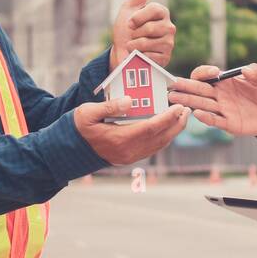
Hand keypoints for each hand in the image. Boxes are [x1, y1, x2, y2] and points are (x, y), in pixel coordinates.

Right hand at [74, 96, 188, 165]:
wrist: (69, 150)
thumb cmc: (78, 128)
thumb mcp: (88, 112)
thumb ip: (110, 106)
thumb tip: (129, 100)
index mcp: (119, 138)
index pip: (151, 128)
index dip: (167, 118)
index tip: (179, 107)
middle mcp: (128, 150)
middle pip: (160, 138)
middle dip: (176, 124)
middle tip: (187, 110)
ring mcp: (129, 156)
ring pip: (158, 145)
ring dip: (172, 132)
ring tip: (181, 117)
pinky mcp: (129, 157)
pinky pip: (152, 148)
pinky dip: (163, 138)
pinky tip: (167, 128)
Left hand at [110, 0, 175, 67]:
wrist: (122, 52)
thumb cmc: (126, 29)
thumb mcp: (130, 8)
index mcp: (161, 12)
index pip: (153, 9)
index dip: (137, 17)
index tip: (130, 22)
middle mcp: (169, 27)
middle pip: (150, 28)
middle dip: (134, 33)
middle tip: (133, 35)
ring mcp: (169, 43)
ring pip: (148, 42)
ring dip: (134, 45)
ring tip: (134, 46)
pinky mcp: (166, 58)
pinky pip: (149, 56)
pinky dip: (139, 57)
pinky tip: (140, 56)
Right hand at [167, 64, 256, 136]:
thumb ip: (256, 71)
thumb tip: (247, 69)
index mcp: (224, 82)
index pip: (206, 76)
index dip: (204, 73)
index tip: (212, 72)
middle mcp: (220, 95)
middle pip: (198, 90)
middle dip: (185, 87)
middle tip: (172, 84)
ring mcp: (223, 110)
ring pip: (202, 104)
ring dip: (188, 101)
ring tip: (173, 98)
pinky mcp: (229, 123)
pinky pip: (215, 120)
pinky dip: (205, 117)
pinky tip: (196, 113)